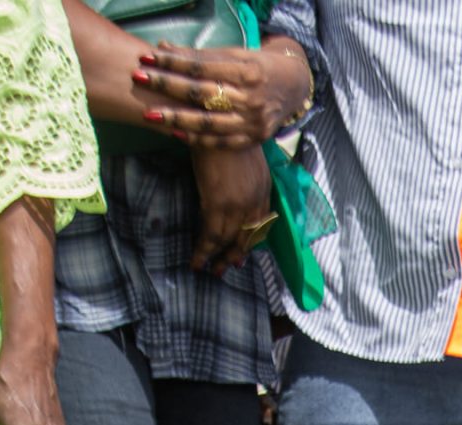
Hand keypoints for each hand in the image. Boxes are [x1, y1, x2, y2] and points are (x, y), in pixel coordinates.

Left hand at [134, 39, 312, 147]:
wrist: (293, 87)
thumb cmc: (257, 66)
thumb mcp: (234, 55)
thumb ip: (200, 55)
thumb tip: (163, 48)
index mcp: (247, 71)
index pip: (202, 67)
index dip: (172, 62)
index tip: (147, 58)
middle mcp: (252, 98)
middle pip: (202, 93)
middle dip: (167, 86)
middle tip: (138, 78)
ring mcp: (254, 121)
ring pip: (209, 123)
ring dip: (177, 119)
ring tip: (150, 115)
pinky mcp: (255, 138)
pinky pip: (222, 142)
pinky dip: (198, 139)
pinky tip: (175, 133)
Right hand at [190, 143, 272, 276]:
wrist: (213, 117)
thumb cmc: (222, 130)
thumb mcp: (242, 156)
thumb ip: (243, 176)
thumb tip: (232, 187)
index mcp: (264, 187)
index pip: (262, 222)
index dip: (250, 239)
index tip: (241, 252)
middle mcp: (256, 199)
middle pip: (248, 236)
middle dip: (235, 254)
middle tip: (223, 268)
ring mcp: (238, 203)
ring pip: (229, 239)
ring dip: (217, 257)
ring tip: (208, 269)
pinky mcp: (218, 203)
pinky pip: (212, 234)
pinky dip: (203, 250)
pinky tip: (196, 260)